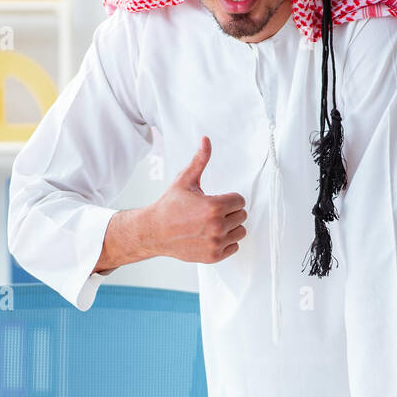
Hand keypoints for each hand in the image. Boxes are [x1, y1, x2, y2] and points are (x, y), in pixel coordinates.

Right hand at [149, 136, 246, 262]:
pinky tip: (212, 235)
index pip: (240, 200)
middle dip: (230, 212)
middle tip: (213, 212)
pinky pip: (234, 247)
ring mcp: (216, 243)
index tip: (217, 200)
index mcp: (214, 207)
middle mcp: (217, 226)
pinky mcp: (214, 256)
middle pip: (242, 216)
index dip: (229, 199)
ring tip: (214, 224)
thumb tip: (206, 140)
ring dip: (231, 227)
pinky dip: (226, 242)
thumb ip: (200, 161)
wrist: (155, 232)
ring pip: (240, 232)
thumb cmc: (169, 206)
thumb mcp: (185, 180)